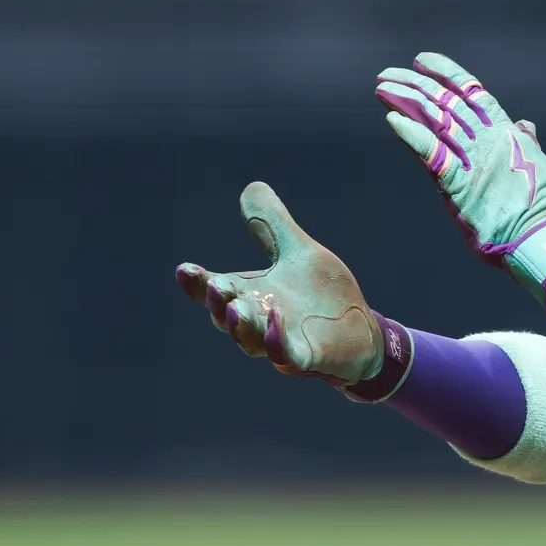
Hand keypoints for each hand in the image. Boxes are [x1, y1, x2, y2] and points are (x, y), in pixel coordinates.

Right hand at [174, 181, 383, 383]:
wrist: (360, 329)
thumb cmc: (322, 294)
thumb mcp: (299, 252)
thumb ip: (273, 225)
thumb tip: (252, 187)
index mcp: (251, 295)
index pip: (214, 291)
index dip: (196, 283)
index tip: (184, 269)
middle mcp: (259, 322)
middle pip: (227, 316)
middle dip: (218, 302)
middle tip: (214, 285)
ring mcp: (282, 343)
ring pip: (251, 339)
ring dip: (242, 325)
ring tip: (234, 307)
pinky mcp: (308, 358)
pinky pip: (287, 355)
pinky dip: (277, 342)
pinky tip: (276, 321)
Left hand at [375, 52, 545, 303]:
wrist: (543, 233)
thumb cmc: (545, 204)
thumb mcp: (539, 163)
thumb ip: (527, 142)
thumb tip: (526, 125)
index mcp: (505, 131)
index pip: (471, 91)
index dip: (445, 73)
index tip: (423, 59)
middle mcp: (485, 138)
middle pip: (444, 101)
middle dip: (415, 83)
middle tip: (389, 73)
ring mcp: (471, 158)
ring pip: (432, 119)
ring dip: (405, 101)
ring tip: (383, 87)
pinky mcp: (457, 182)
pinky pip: (429, 152)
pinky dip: (410, 134)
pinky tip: (393, 120)